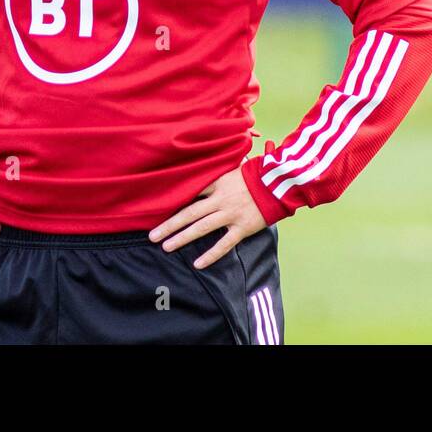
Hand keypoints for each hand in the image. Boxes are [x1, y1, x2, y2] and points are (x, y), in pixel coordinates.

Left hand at [149, 167, 266, 269]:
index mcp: (218, 183)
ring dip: (182, 237)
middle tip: (152, 235)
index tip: (158, 210)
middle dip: (170, 224)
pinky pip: (224, 244)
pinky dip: (210, 255)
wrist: (279, 184)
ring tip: (166, 246)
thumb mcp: (235, 168)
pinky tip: (197, 263)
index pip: (191, 193)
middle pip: (189, 213)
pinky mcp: (242, 228)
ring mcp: (230, 215)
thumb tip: (205, 172)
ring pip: (201, 228)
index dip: (174, 202)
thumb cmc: (257, 174)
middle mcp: (220, 200)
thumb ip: (219, 173)